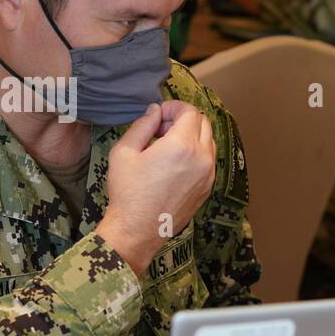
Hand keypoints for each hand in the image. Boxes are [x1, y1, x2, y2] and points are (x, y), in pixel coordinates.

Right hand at [96, 101, 216, 275]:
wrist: (138, 229)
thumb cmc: (128, 191)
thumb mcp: (125, 152)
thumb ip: (143, 125)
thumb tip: (155, 111)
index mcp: (182, 146)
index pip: (190, 112)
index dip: (174, 106)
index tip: (159, 114)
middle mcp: (202, 158)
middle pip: (204, 123)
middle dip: (184, 119)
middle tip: (162, 128)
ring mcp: (209, 174)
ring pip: (209, 141)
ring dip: (192, 135)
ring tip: (167, 146)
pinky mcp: (208, 187)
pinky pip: (209, 160)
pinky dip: (196, 152)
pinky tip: (175, 163)